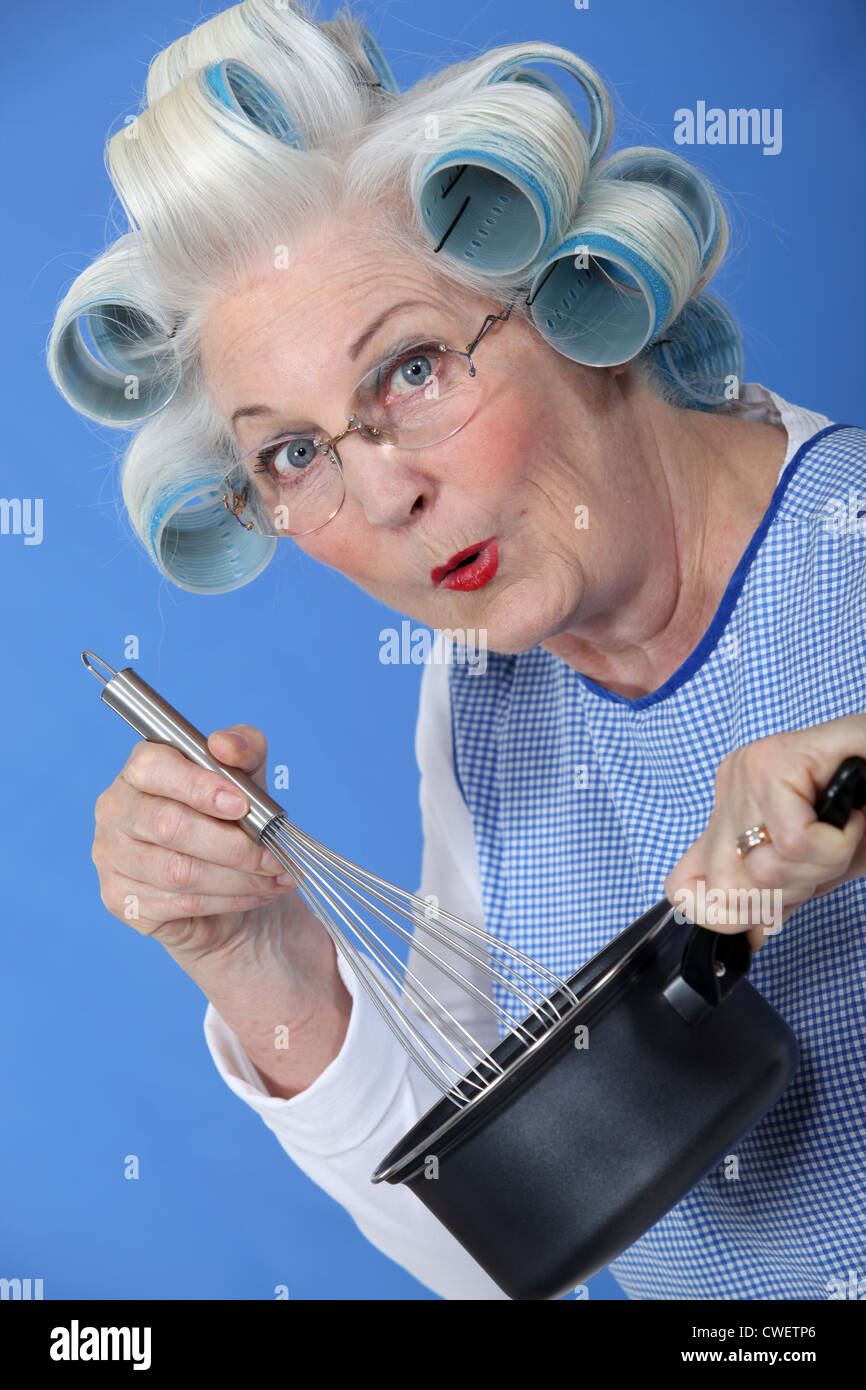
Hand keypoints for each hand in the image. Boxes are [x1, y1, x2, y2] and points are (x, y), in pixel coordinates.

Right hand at [92, 724, 297, 961]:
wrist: (228, 885)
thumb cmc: (230, 823)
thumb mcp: (248, 780)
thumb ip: (244, 750)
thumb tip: (225, 745)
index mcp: (140, 770)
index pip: (153, 768)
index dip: (198, 786)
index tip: (242, 805)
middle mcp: (116, 810)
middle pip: (168, 826)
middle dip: (233, 845)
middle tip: (272, 855)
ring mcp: (111, 858)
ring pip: (179, 871)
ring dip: (238, 878)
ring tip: (274, 877)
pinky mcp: (122, 900)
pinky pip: (180, 904)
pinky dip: (229, 900)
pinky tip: (255, 895)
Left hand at [664, 715, 865, 950]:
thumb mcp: (815, 865)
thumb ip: (777, 895)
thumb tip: (749, 938)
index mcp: (733, 808)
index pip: (685, 886)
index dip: (732, 916)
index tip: (780, 904)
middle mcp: (732, 784)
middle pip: (725, 888)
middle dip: (793, 891)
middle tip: (829, 854)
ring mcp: (748, 769)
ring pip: (763, 869)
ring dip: (822, 867)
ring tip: (843, 831)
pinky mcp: (775, 759)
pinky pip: (793, 842)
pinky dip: (838, 845)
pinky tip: (853, 817)